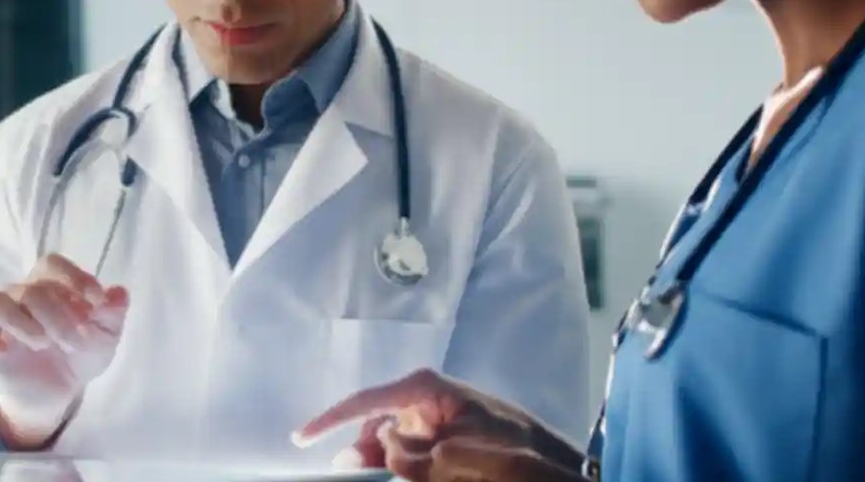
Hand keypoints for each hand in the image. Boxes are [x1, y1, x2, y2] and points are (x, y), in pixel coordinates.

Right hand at [0, 254, 129, 448]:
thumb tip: (119, 293)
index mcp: (52, 284)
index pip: (53, 264)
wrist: (63, 389)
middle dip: (58, 315)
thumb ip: (113, 314)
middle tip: (75, 340)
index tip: (97, 302)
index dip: (75, 278)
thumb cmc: (83, 350)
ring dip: (23, 322)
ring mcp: (4, 323)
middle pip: (32, 290)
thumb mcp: (107, 335)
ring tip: (43, 343)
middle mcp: (24, 295)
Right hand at [293, 369, 586, 481]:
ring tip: (379, 474)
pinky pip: (416, 456)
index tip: (300, 439)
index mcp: (429, 391)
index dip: (331, 420)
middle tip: (349, 474)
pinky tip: (403, 473)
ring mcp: (442, 422)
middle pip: (377, 427)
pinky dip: (405, 467)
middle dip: (362, 452)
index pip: (367, 401)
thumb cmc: (516, 456)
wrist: (563, 471)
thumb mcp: (458, 457)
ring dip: (385, 463)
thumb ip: (411, 454)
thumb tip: (376, 448)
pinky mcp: (453, 443)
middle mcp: (431, 401)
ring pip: (395, 446)